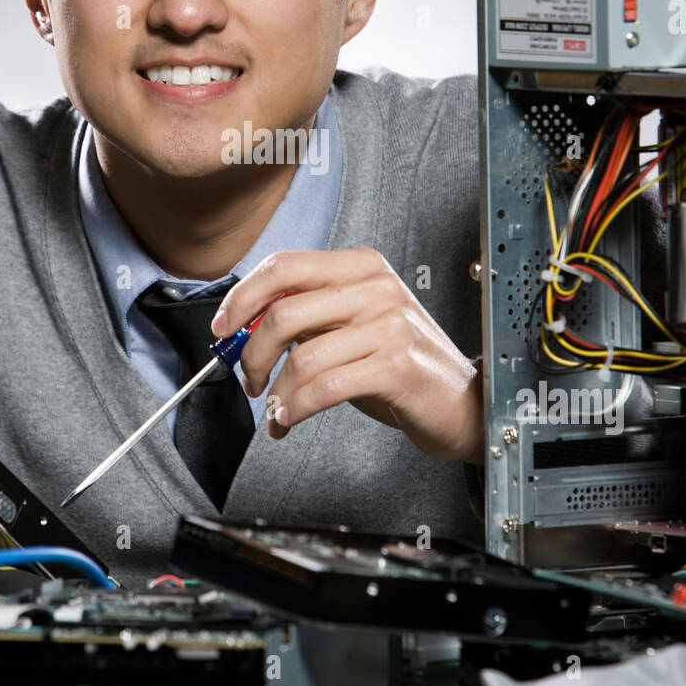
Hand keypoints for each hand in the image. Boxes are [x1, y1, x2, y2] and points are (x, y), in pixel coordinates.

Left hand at [211, 250, 484, 464]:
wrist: (463, 401)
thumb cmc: (401, 363)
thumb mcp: (351, 326)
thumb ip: (306, 316)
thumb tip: (244, 325)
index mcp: (361, 267)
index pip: (284, 266)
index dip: (243, 297)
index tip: (223, 326)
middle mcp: (376, 288)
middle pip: (284, 310)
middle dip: (252, 353)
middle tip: (250, 379)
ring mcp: (390, 325)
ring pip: (301, 355)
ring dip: (277, 392)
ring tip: (276, 409)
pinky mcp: (397, 365)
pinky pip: (325, 387)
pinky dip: (296, 409)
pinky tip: (291, 419)